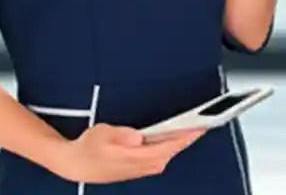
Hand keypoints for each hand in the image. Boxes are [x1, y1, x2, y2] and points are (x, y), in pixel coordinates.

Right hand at [50, 123, 204, 183]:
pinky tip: (178, 131)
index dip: (188, 135)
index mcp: (138, 157)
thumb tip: (137, 138)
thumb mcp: (101, 134)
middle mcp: (146, 165)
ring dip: (182, 137)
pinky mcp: (145, 166)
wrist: (77, 164)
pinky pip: (165, 152)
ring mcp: (147, 167)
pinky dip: (173, 142)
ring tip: (197, 121)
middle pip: (175, 148)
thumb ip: (121, 135)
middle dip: (190, 133)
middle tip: (208, 117)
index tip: (203, 124)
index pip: (171, 146)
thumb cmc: (90, 147)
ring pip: (171, 150)